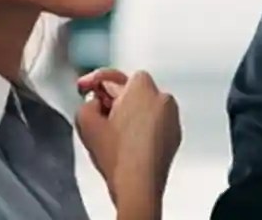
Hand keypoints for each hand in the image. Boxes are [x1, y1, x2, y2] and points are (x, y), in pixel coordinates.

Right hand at [75, 69, 181, 204]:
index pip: (116, 76)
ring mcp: (172, 116)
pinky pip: (156, 123)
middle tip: (100, 113)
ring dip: (131, 114)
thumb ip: (87, 101)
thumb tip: (96, 102)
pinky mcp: (175, 135)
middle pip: (132, 90)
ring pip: (146, 107)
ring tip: (114, 134)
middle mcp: (162, 97)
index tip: (85, 87)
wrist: (138, 185)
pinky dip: (144, 128)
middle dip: (115, 99)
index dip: (96, 81)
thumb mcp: (86, 121)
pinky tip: (129, 144)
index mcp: (141, 88)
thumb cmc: (116, 155)